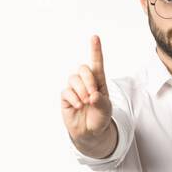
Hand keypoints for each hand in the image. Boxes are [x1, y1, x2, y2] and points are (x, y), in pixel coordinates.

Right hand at [61, 35, 114, 156]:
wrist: (90, 133)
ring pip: (73, 79)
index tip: (94, 37)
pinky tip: (78, 106)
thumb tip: (92, 95)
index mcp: (99, 82)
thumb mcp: (106, 110)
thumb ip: (101, 102)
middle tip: (93, 94)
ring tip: (86, 102)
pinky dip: (74, 99)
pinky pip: (66, 92)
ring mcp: (75, 89)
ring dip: (81, 90)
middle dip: (88, 79)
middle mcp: (86, 83)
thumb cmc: (100, 118)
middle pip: (83, 69)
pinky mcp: (66, 98)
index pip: (97, 63)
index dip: (95, 50)